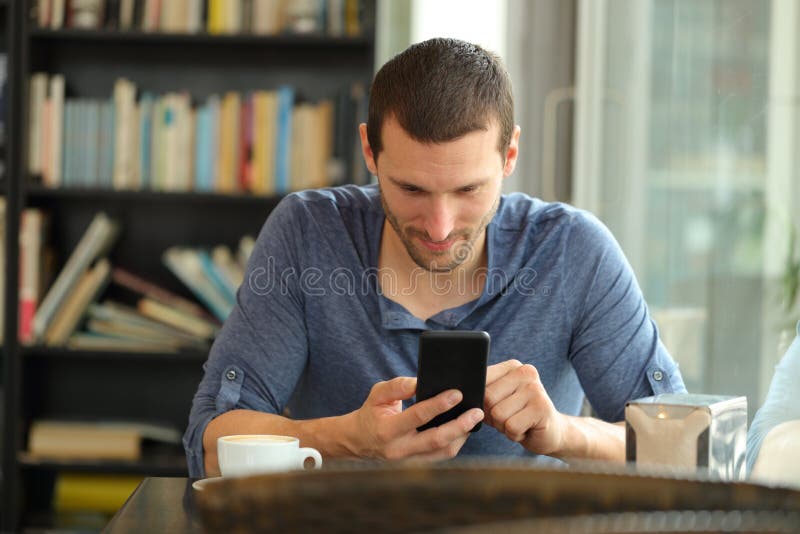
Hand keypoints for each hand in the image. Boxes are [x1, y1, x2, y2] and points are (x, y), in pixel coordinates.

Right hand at [350, 377, 483, 460]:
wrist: (359, 442)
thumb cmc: (371, 413)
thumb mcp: (377, 394)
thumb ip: (398, 386)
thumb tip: (421, 382)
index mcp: (387, 430)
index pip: (418, 416)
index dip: (439, 405)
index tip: (457, 393)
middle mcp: (399, 450)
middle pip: (436, 441)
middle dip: (460, 425)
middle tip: (477, 412)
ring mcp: (409, 461)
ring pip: (443, 452)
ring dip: (462, 435)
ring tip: (474, 419)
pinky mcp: (417, 464)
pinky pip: (441, 456)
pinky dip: (455, 442)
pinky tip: (463, 429)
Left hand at [483, 360, 565, 455]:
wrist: (552, 433)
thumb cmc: (517, 415)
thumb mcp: (498, 399)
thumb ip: (483, 392)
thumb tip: (459, 393)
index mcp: (512, 366)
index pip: (481, 380)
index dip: (481, 401)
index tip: (495, 406)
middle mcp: (525, 372)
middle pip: (488, 398)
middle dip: (492, 416)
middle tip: (509, 417)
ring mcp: (536, 389)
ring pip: (498, 414)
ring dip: (504, 427)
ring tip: (518, 422)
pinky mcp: (542, 408)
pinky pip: (511, 427)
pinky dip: (515, 434)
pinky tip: (526, 429)